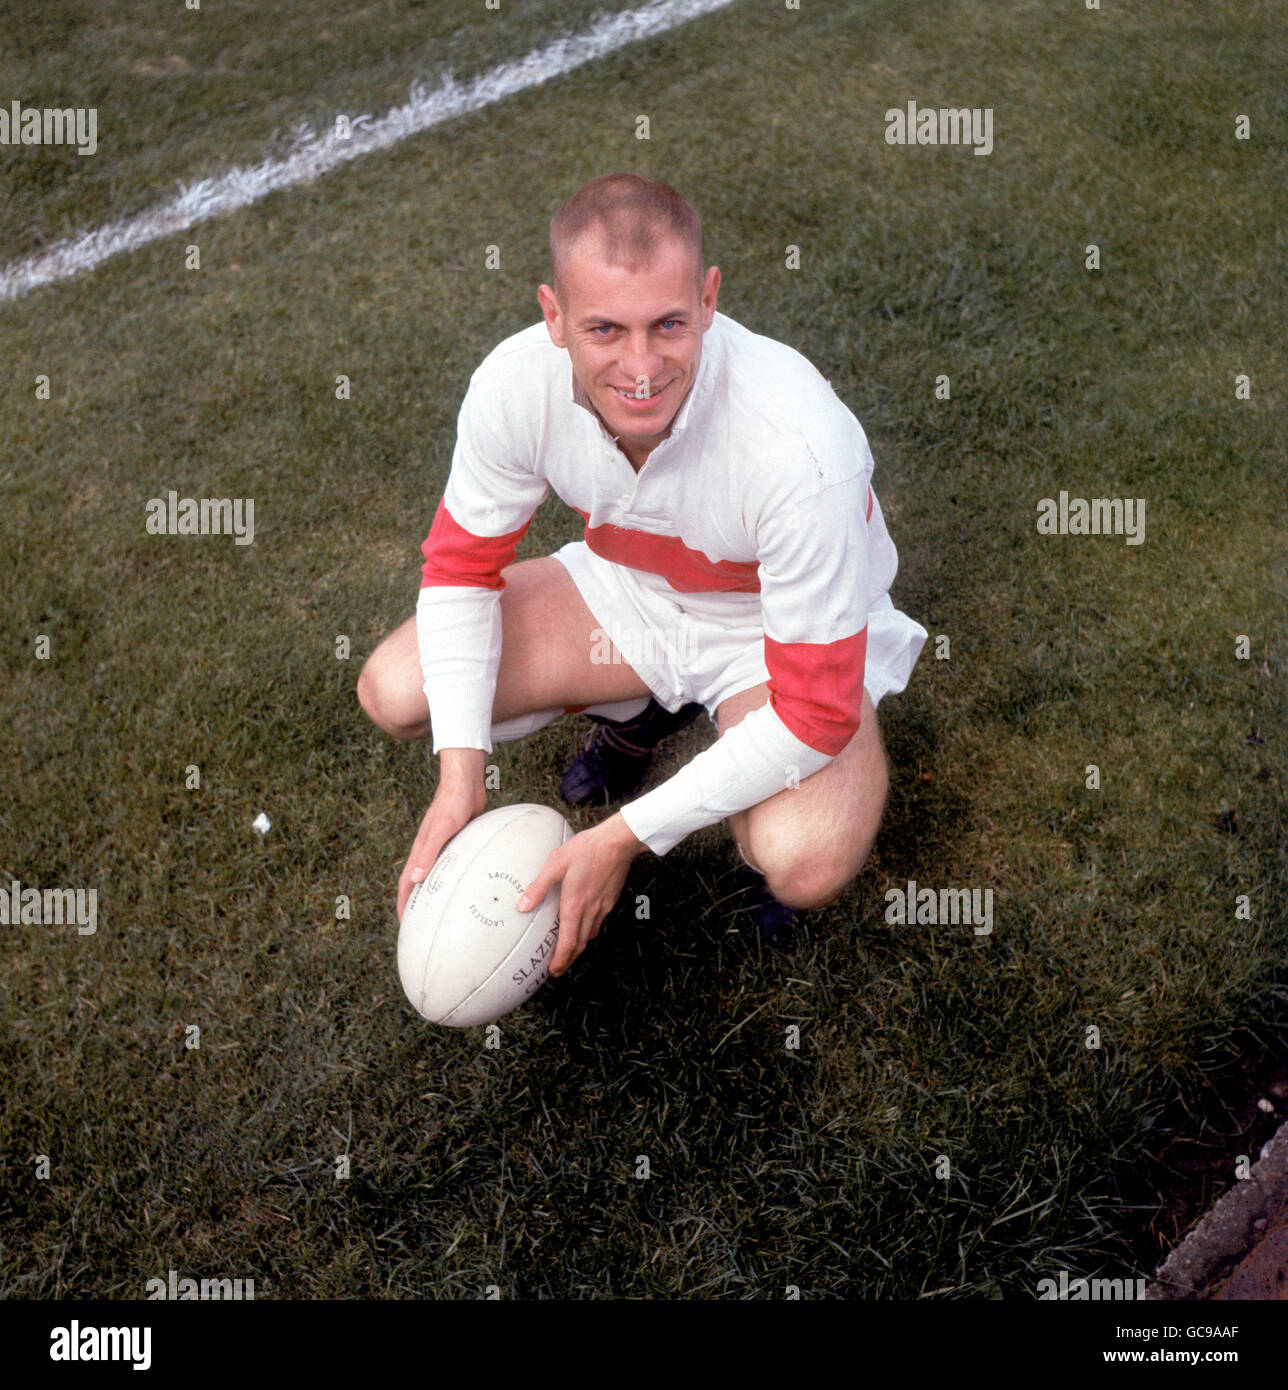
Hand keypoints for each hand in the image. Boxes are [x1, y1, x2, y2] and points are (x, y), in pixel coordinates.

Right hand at [397, 750, 486, 919]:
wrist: (465, 781)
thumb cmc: (454, 802)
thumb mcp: (442, 828)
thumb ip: (429, 852)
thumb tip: (414, 879)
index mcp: (421, 849)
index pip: (406, 883)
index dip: (403, 905)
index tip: (405, 925)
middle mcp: (429, 850)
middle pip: (418, 883)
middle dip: (417, 904)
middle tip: (423, 926)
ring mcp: (442, 845)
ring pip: (435, 875)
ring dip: (435, 892)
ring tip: (443, 912)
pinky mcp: (457, 840)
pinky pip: (452, 865)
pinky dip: (453, 878)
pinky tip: (467, 885)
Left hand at [517, 813, 645, 976]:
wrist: (618, 842)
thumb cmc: (587, 849)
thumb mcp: (556, 863)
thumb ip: (538, 886)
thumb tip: (522, 905)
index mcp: (574, 905)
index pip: (568, 944)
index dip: (560, 961)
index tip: (552, 971)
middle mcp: (590, 911)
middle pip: (579, 945)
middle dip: (568, 960)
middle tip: (557, 967)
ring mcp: (603, 906)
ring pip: (590, 935)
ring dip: (578, 946)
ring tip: (567, 949)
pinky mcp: (610, 900)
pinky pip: (598, 922)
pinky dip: (588, 931)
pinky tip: (582, 924)